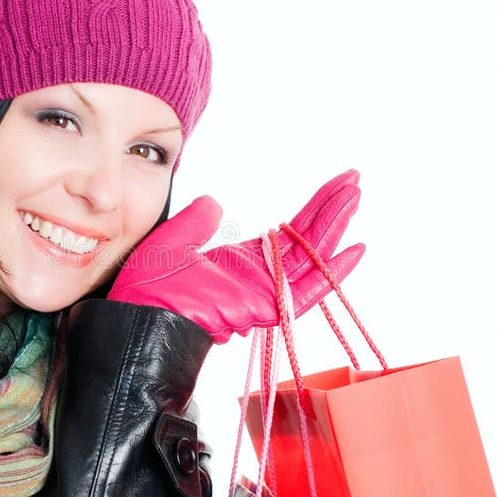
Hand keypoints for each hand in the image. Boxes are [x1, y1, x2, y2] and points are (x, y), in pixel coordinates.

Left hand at [108, 170, 364, 343]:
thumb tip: (214, 203)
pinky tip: (355, 249)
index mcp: (241, 263)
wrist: (141, 315)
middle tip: (354, 180)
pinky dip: (331, 273)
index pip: (288, 232)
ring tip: (355, 196)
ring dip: (334, 226)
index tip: (336, 184)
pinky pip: (306, 292)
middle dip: (331, 209)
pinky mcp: (265, 307)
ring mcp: (265, 292)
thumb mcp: (173, 241)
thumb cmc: (149, 288)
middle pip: (306, 239)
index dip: (313, 207)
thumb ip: (196, 222)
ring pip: (311, 257)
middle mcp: (259, 277)